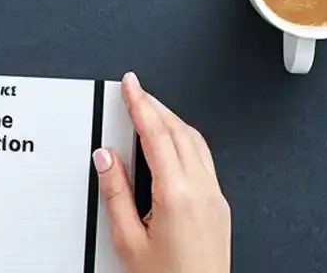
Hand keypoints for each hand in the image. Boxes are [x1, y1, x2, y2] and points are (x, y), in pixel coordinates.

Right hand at [94, 73, 230, 272]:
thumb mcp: (128, 240)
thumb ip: (115, 194)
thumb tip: (106, 158)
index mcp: (177, 195)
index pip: (156, 135)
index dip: (140, 104)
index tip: (130, 85)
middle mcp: (202, 192)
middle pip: (179, 132)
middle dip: (155, 105)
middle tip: (136, 90)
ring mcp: (215, 198)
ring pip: (196, 142)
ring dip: (172, 120)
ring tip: (150, 109)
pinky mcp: (219, 207)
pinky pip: (204, 160)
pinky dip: (185, 140)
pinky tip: (172, 143)